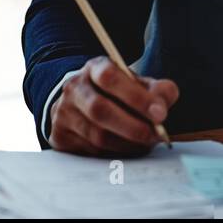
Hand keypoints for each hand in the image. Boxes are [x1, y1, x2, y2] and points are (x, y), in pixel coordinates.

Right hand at [48, 56, 179, 156]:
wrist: (80, 101)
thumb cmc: (116, 93)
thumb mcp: (137, 84)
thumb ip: (157, 90)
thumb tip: (163, 105)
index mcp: (95, 68)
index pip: (110, 77)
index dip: (136, 97)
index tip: (160, 113)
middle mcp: (74, 88)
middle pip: (100, 109)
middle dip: (133, 127)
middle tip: (156, 136)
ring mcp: (63, 113)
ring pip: (97, 135)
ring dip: (127, 144)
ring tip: (145, 143)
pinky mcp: (59, 137)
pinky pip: (90, 152)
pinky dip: (114, 154)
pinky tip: (127, 149)